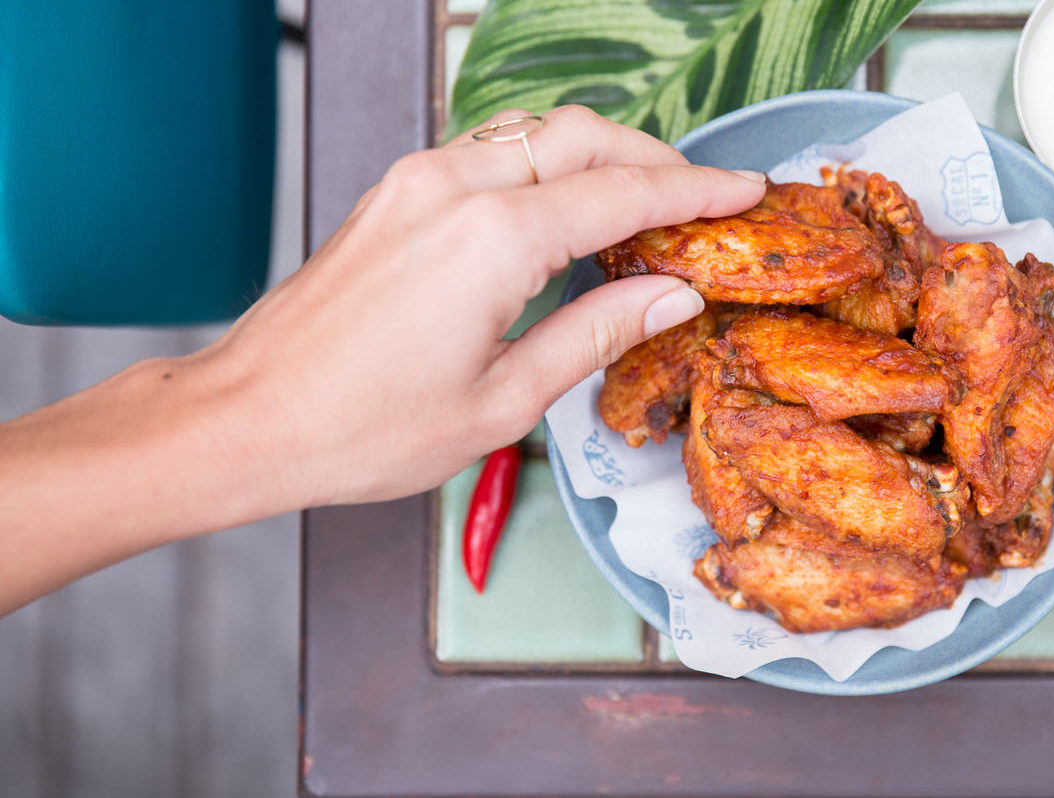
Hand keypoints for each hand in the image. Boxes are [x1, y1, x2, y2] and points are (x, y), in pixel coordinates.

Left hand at [200, 105, 766, 507]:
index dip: (695, 190)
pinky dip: (546, 164)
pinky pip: (491, 149)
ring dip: (599, 154)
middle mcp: (453, 188)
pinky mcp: (396, 192)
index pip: (623, 192)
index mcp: (491, 240)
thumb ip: (596, 334)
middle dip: (654, 158)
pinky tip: (568, 207)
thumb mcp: (503, 401)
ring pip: (535, 131)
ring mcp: (417, 181)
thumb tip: (671, 296)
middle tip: (704, 197)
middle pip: (583, 136)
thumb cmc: (363, 427)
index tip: (744, 189)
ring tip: (645, 200)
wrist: (251, 417)